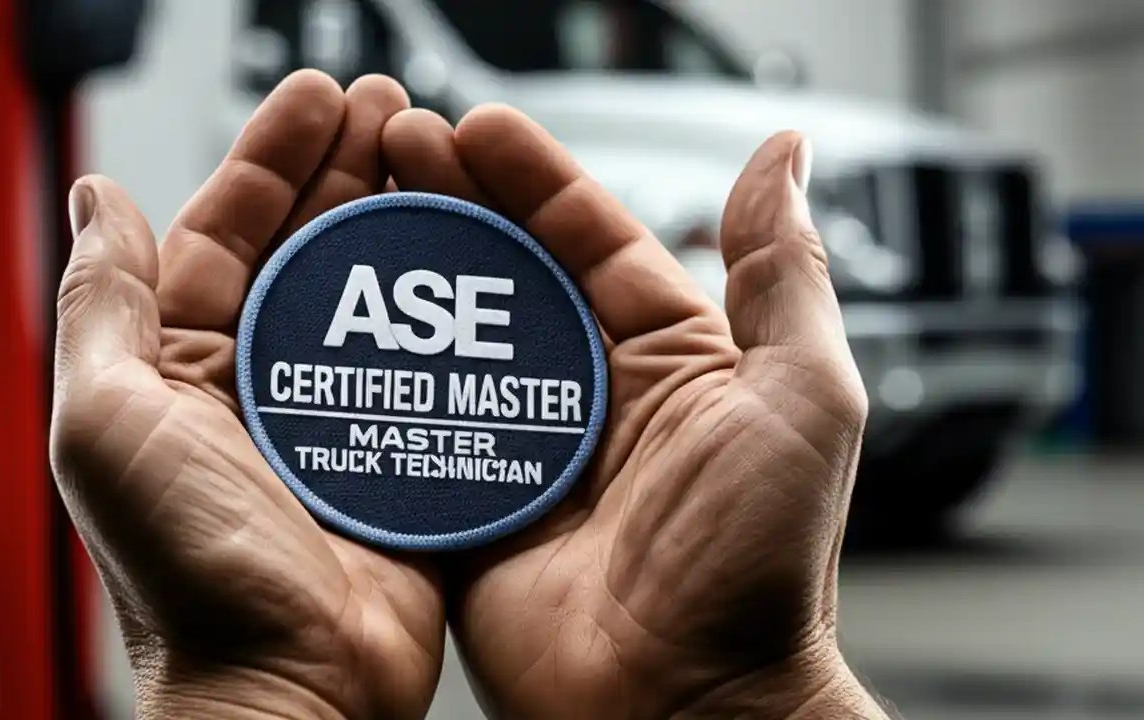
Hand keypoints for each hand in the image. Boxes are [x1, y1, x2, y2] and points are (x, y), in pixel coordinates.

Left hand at [51, 72, 442, 719]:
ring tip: (437, 158)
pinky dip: (452, 310)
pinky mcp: (401, 456)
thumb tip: (97, 201)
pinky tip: (480, 261)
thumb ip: (101, 307)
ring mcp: (336, 423)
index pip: (223, 238)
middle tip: (388, 110)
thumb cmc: (191, 580)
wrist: (292, 689)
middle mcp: (258, 391)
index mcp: (181, 374)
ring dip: (401, 224)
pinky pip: (430, 364)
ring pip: (374, 299)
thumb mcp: (109, 423)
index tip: (318, 104)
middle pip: (307, 254)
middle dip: (344, 173)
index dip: (270, 161)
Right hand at [382, 107, 887, 717]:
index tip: (479, 130)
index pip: (592, 241)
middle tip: (400, 150)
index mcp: (672, 360)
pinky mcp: (474, 509)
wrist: (685, 706)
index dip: (535, 179)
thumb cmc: (759, 572)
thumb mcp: (801, 400)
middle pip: (511, 279)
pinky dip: (385, 382)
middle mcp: (594, 398)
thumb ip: (785, 277)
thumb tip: (782, 159)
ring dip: (413, 280)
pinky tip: (342, 334)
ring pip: (457, 344)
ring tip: (359, 215)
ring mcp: (529, 453)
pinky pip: (422, 428)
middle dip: (457, 206)